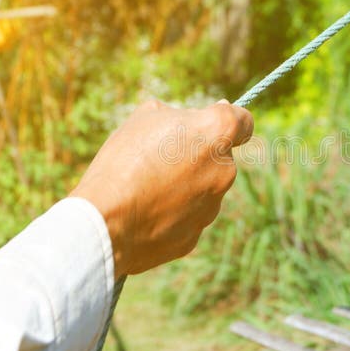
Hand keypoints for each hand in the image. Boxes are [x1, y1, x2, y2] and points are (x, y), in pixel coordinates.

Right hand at [71, 99, 253, 277]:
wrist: (104, 222)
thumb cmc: (124, 160)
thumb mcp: (146, 117)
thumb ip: (180, 114)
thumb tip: (198, 118)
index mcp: (218, 133)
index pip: (244, 120)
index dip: (229, 118)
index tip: (212, 122)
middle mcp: (225, 171)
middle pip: (219, 157)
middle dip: (197, 154)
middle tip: (159, 157)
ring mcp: (213, 206)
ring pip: (203, 188)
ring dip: (184, 184)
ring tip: (145, 186)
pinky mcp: (196, 235)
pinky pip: (187, 216)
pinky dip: (171, 212)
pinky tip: (143, 211)